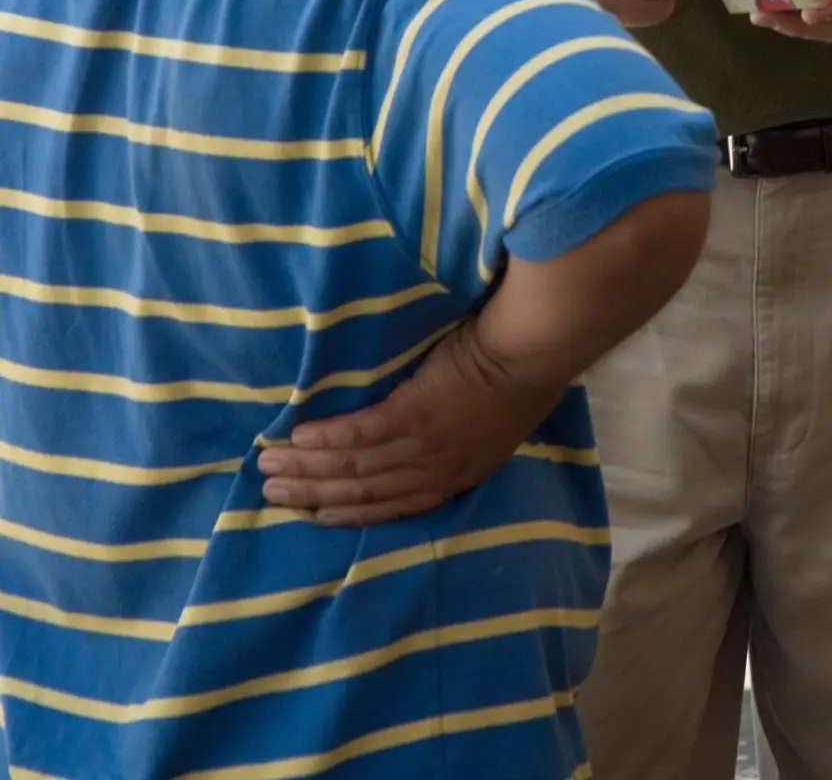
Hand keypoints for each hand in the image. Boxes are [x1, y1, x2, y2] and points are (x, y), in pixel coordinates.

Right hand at [257, 319, 559, 525]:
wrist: (532, 348)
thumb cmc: (520, 368)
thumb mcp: (492, 417)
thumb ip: (459, 428)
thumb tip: (433, 421)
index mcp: (459, 475)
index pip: (397, 505)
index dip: (354, 513)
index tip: (320, 514)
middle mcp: (436, 471)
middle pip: (364, 494)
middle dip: (315, 496)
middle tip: (273, 496)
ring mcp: (423, 446)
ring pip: (354, 469)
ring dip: (307, 471)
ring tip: (269, 468)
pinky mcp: (413, 415)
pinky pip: (359, 436)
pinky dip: (325, 442)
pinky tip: (297, 438)